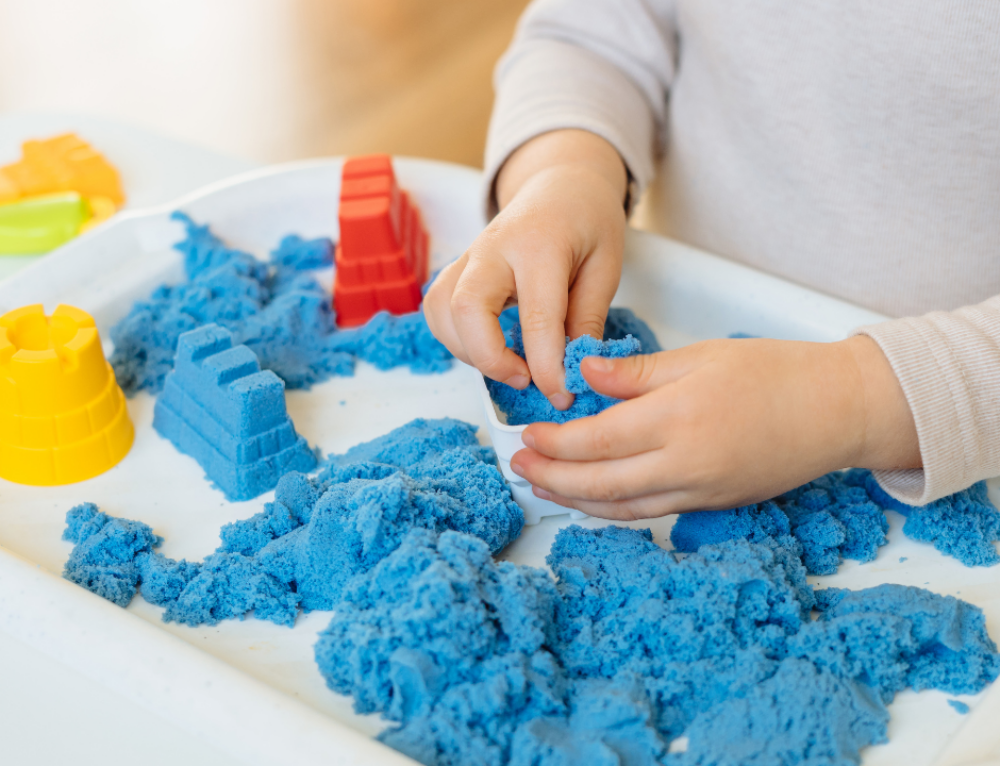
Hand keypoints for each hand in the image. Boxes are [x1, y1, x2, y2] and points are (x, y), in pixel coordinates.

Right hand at [423, 129, 626, 408]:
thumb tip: (576, 369)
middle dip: (491, 358)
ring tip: (511, 365)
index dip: (547, 366)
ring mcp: (467, 257)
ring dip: (469, 352)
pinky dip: (455, 339)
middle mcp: (494, 248)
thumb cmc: (587, 224)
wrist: (559, 187)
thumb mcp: (606, 267)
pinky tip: (488, 348)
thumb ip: (588, 317)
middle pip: (467, 309)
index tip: (562, 395)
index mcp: (540, 245)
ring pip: (442, 311)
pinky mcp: (455, 270)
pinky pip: (436, 310)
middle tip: (526, 379)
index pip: (536, 316)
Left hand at [508, 335, 920, 519]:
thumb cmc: (775, 374)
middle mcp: (684, 464)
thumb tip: (584, 372)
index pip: (595, 440)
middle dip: (552, 478)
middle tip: (520, 468)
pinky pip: (650, 514)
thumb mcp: (699, 357)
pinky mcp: (712, 505)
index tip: (528, 434)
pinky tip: (594, 501)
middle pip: (599, 483)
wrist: (837, 411)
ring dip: (576, 501)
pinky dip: (614, 510)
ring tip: (544, 488)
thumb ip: (635, 372)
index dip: (554, 442)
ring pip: (621, 508)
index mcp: (677, 418)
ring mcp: (699, 492)